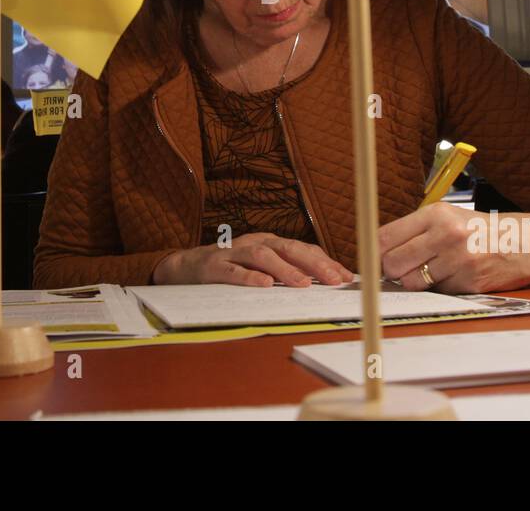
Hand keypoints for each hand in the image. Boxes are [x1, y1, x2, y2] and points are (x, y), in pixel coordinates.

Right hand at [152, 233, 354, 286]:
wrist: (183, 266)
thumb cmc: (228, 269)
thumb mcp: (259, 267)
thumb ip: (284, 271)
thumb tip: (320, 283)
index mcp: (269, 242)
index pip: (302, 248)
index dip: (325, 260)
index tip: (346, 276)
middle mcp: (254, 242)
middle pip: (288, 247)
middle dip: (314, 263)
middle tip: (334, 280)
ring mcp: (233, 252)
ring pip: (262, 256)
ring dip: (285, 270)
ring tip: (303, 284)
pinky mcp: (213, 266)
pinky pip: (233, 271)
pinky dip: (249, 277)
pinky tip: (264, 286)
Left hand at [379, 203, 529, 293]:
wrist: (528, 241)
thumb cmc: (481, 230)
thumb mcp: (448, 217)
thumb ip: (415, 232)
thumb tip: (378, 254)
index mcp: (435, 214)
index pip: (385, 237)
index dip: (375, 253)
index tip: (375, 260)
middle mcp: (446, 234)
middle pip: (393, 263)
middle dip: (392, 271)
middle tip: (403, 270)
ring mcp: (460, 259)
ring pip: (412, 282)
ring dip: (417, 283)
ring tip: (434, 270)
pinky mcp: (471, 281)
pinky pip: (438, 292)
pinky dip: (441, 289)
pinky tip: (455, 277)